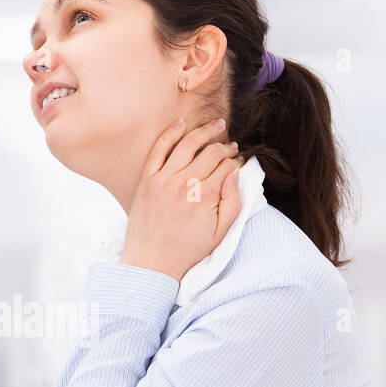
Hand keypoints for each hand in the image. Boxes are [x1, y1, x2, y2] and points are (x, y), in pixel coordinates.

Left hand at [121, 116, 246, 280]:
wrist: (152, 262)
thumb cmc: (188, 250)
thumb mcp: (220, 232)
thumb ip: (233, 202)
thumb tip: (236, 173)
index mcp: (205, 196)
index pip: (226, 166)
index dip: (236, 161)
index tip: (238, 161)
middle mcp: (185, 183)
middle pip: (211, 152)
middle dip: (225, 147)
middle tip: (231, 146)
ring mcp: (163, 179)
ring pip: (188, 144)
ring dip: (205, 131)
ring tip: (216, 125)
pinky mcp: (147, 180)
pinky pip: (159, 149)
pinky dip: (171, 133)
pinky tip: (181, 123)